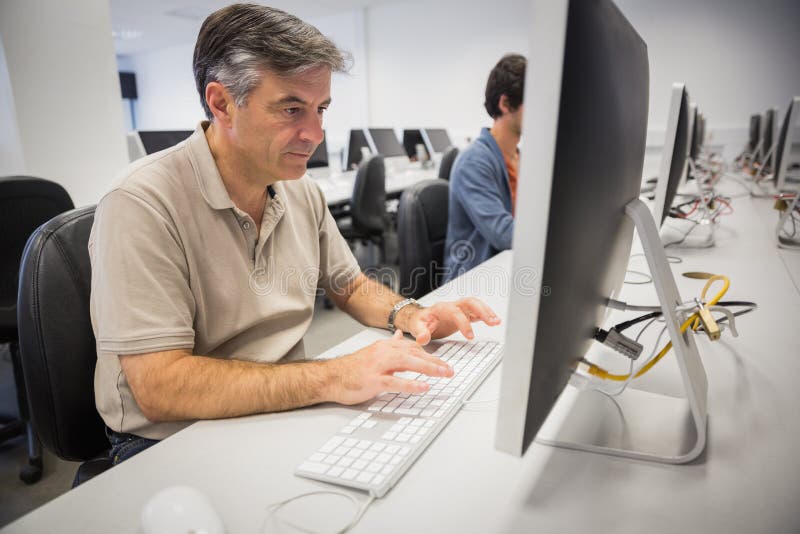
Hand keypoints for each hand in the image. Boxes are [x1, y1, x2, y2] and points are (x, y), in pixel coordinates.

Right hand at [326, 330, 453, 404]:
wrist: (331, 377)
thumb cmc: (352, 368)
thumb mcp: (373, 352)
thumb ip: (389, 345)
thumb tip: (399, 336)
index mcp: (385, 347)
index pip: (413, 348)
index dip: (430, 355)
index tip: (444, 363)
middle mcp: (384, 352)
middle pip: (414, 354)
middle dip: (435, 361)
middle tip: (450, 370)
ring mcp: (378, 366)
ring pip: (407, 363)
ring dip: (428, 368)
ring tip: (444, 374)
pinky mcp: (373, 380)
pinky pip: (395, 382)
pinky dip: (411, 384)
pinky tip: (423, 387)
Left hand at [398, 297, 500, 344]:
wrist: (421, 317)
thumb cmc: (420, 321)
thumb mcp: (416, 327)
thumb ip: (420, 332)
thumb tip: (422, 339)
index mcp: (441, 308)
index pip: (455, 312)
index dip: (464, 323)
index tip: (470, 336)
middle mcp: (452, 306)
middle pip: (469, 303)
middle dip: (482, 311)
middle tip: (492, 322)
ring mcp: (460, 309)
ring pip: (476, 305)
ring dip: (487, 312)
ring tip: (497, 321)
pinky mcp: (464, 314)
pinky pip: (477, 312)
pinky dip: (486, 315)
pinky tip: (495, 321)